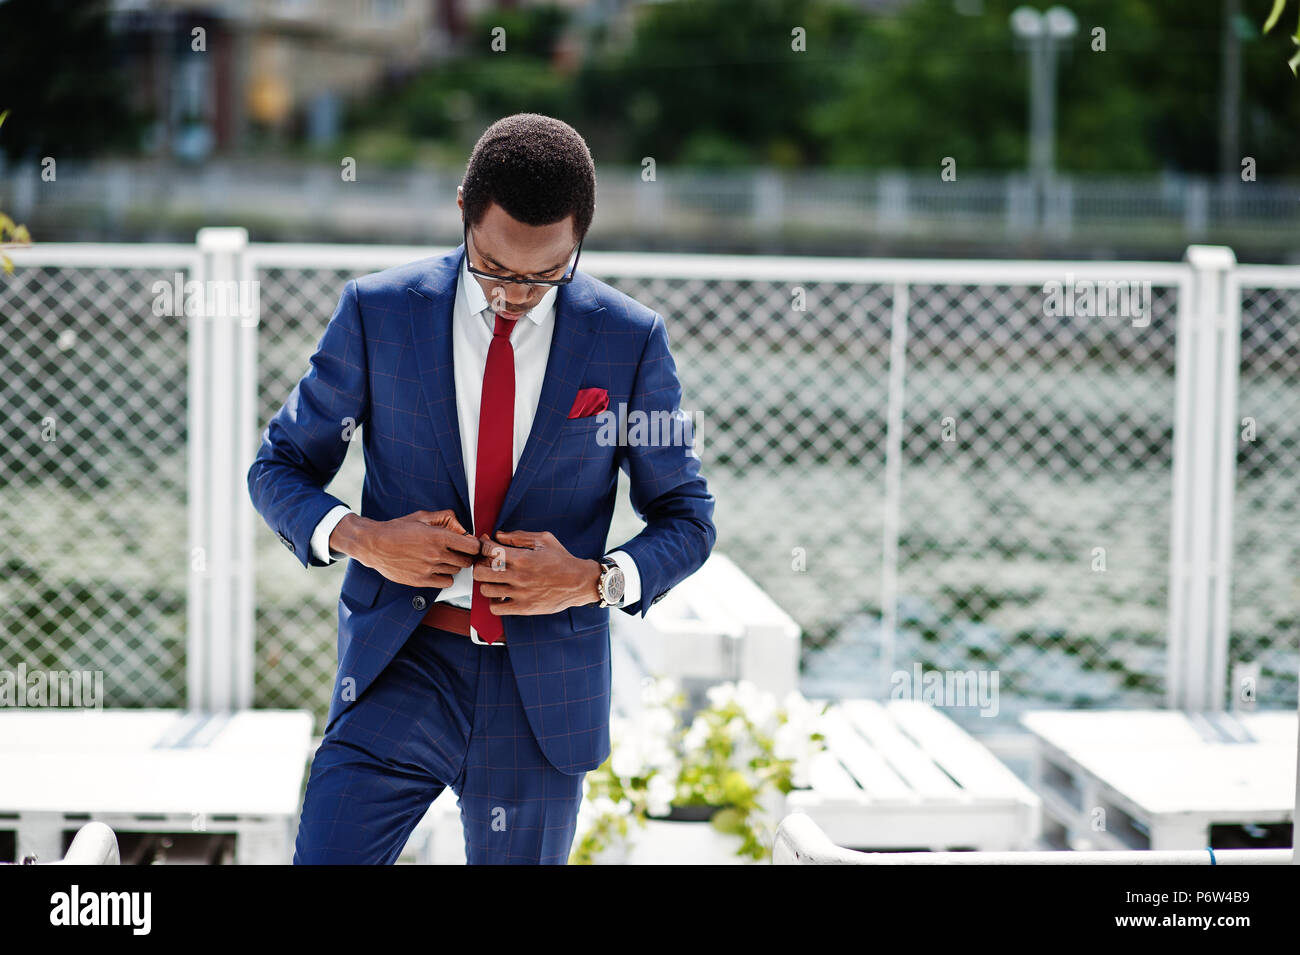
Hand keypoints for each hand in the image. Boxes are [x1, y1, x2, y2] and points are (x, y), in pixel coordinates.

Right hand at [342, 509, 479, 588]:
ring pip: (456, 571)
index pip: (472, 546)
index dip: (474, 545)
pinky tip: (437, 569)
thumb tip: (461, 525)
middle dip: (464, 555)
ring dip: (453, 565)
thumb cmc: (397, 529)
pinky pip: (446, 582)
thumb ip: (445, 518)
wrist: (374, 545)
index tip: (469, 544)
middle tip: (456, 551)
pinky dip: (445, 577)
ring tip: (441, 558)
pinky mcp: (421, 581)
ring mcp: (429, 569)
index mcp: (438, 536)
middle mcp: (436, 554)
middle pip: (466, 560)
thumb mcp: (421, 517)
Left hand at [472, 530, 600, 615]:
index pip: (488, 550)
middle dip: (480, 565)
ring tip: (495, 580)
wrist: (579, 582)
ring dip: (487, 583)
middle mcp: (519, 577)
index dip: (483, 546)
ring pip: (486, 590)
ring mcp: (520, 594)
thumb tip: (498, 535)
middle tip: (487, 564)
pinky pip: (496, 608)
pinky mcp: (524, 608)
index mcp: (522, 558)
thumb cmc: (562, 559)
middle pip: (480, 572)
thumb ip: (519, 536)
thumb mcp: (544, 539)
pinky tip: (502, 595)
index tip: (486, 546)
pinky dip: (494, 601)